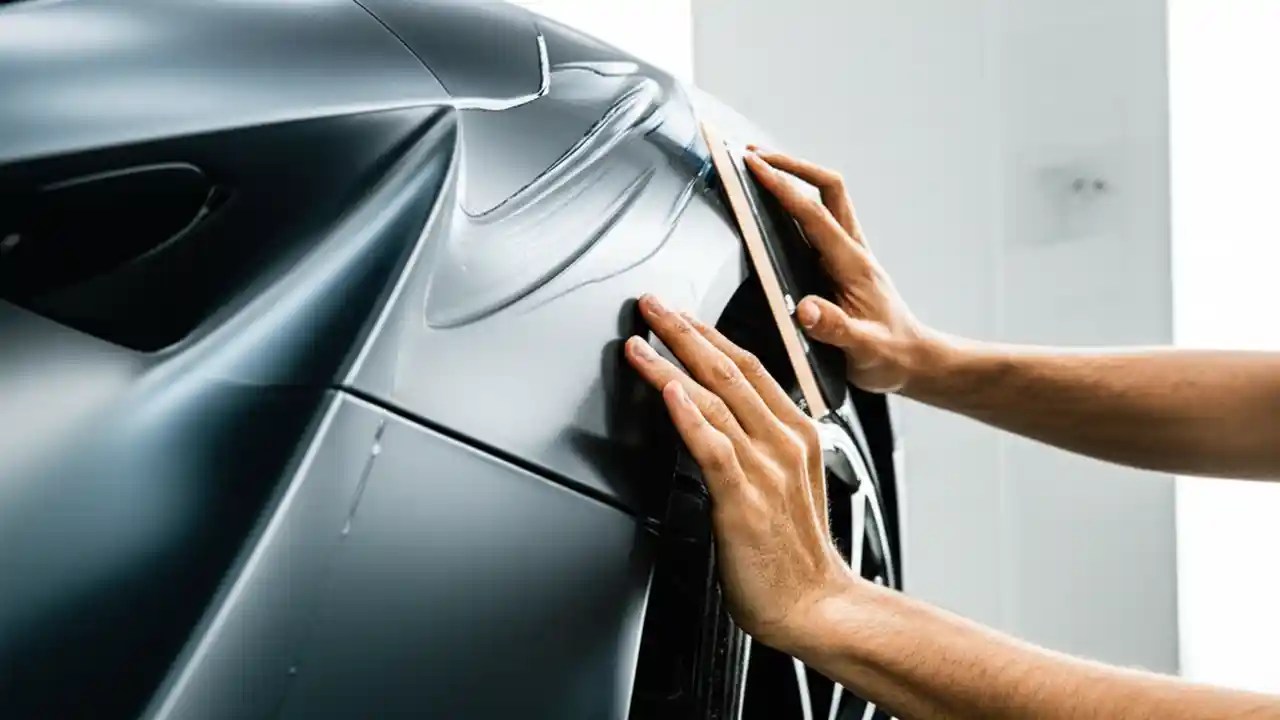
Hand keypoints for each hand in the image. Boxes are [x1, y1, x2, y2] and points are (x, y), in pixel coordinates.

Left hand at [624, 294, 854, 651]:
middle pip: (730, 370)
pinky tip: (668, 392)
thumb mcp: (790, 482)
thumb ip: (764, 446)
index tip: (681, 314)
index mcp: (797, 434)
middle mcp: (783, 443)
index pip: (750, 366)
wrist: (816, 606)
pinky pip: (713, 447)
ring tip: (641, 341)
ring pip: (716, 400)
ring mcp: (765, 469)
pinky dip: (689, 415)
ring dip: (673, 364)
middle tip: (652, 305)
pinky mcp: (743, 500)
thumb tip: (724, 419)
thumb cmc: (795, 555)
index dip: (710, 334)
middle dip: (685, 332)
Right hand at [745, 149, 932, 392]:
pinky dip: (794, 204)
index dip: (783, 187)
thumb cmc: (890, 355)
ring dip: (793, 178)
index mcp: (852, 264)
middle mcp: (850, 250)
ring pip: (823, 199)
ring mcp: (846, 254)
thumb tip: (804, 310)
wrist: (913, 359)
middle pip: (825, 188)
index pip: (814, 214)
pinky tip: (771, 208)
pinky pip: (816, 221)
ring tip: (756, 168)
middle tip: (751, 156)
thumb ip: (836, 330)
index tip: (753, 168)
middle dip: (790, 165)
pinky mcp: (839, 263)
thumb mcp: (865, 349)